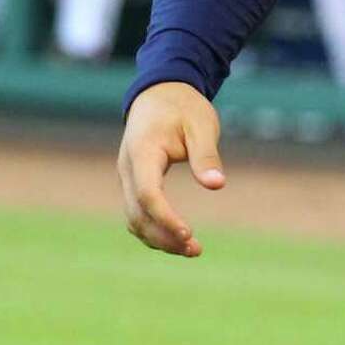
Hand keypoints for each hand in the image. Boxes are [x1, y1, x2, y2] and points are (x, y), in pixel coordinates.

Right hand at [117, 82, 225, 257]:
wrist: (160, 94)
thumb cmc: (184, 108)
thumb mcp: (202, 125)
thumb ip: (206, 156)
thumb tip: (217, 185)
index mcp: (142, 153)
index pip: (147, 194)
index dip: (165, 217)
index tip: (188, 233)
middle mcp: (128, 169)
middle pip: (137, 214)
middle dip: (163, 235)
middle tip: (195, 250)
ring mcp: (127, 178)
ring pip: (134, 218)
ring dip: (158, 238)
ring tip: (192, 250)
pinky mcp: (133, 183)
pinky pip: (138, 213)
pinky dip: (154, 229)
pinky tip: (177, 238)